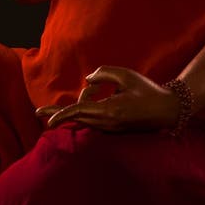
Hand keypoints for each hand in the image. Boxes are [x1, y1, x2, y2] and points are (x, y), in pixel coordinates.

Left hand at [35, 65, 179, 132]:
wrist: (166, 110)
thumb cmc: (146, 90)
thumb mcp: (125, 75)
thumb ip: (104, 74)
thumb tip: (88, 80)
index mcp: (110, 110)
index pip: (80, 112)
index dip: (62, 114)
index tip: (48, 120)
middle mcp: (108, 123)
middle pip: (77, 118)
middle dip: (60, 113)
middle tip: (39, 113)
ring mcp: (110, 128)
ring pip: (85, 117)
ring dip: (79, 105)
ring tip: (77, 96)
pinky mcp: (113, 129)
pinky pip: (93, 119)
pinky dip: (87, 109)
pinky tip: (88, 100)